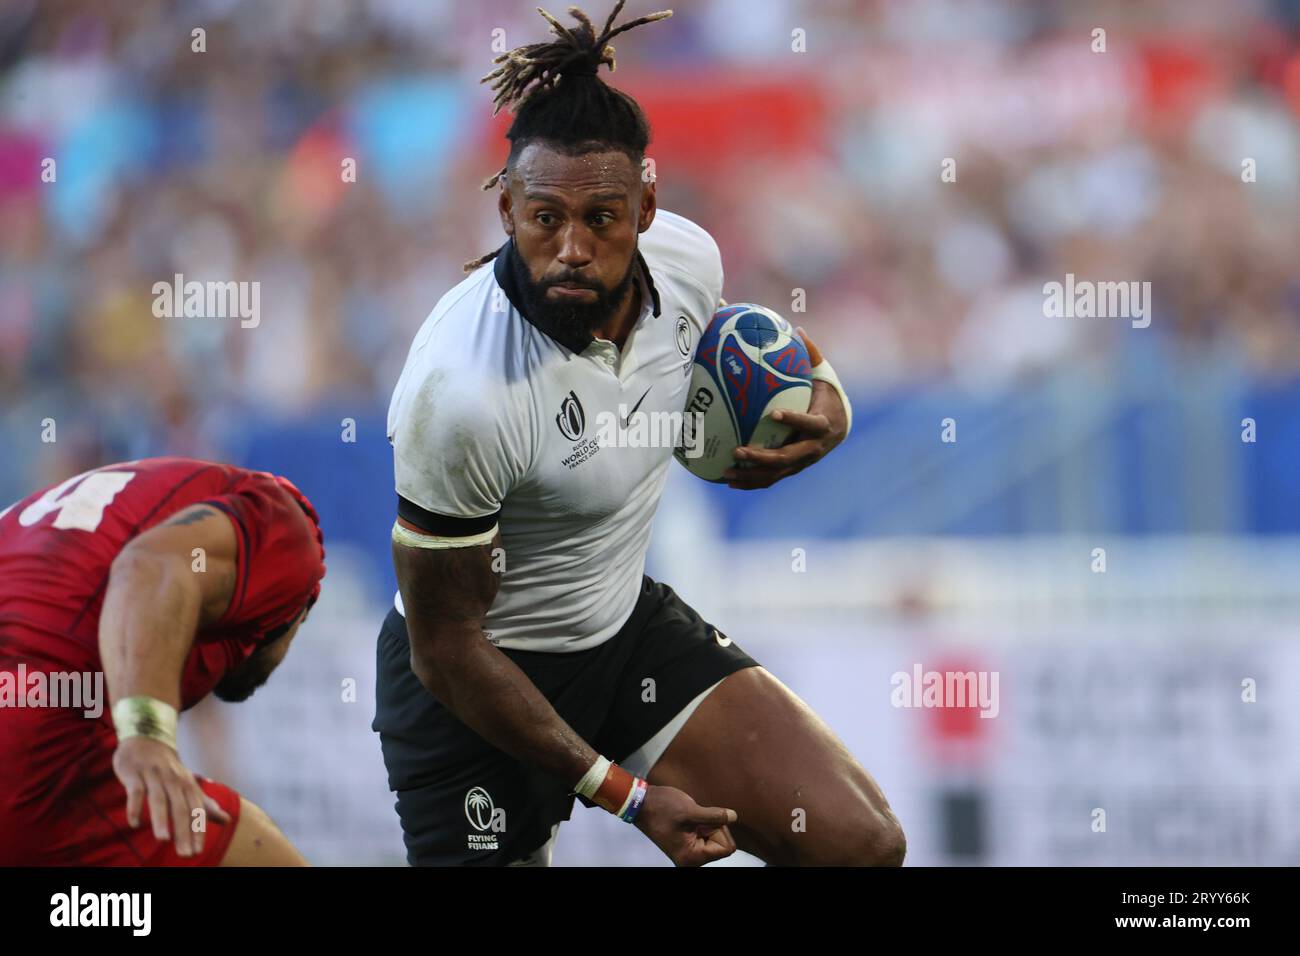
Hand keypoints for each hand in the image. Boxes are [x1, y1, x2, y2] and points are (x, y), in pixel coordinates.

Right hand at [112, 736, 231, 856]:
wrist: (147, 739)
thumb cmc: (169, 770)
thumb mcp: (188, 785)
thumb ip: (204, 804)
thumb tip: (227, 820)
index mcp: (187, 785)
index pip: (196, 811)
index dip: (197, 830)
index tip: (197, 851)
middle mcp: (173, 781)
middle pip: (180, 808)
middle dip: (183, 831)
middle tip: (185, 854)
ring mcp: (154, 776)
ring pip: (159, 800)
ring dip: (161, 819)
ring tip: (164, 840)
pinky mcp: (135, 774)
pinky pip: (136, 792)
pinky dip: (135, 807)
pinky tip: (135, 824)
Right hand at [633, 784, 738, 865]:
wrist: (641, 803)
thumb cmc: (662, 808)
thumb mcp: (690, 810)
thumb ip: (715, 816)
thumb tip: (734, 817)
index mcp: (692, 857)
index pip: (727, 848)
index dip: (719, 830)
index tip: (701, 821)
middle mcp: (691, 860)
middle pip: (722, 845)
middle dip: (713, 827)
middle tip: (692, 819)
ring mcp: (689, 853)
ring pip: (715, 839)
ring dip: (706, 824)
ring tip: (688, 819)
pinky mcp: (687, 845)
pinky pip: (706, 836)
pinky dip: (702, 825)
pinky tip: (687, 820)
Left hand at [723, 328, 847, 489]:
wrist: (840, 425)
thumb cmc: (825, 394)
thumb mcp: (822, 375)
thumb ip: (811, 355)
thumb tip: (797, 328)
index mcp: (823, 423)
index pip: (809, 424)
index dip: (793, 420)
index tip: (773, 414)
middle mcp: (814, 448)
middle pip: (789, 457)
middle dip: (763, 457)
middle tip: (739, 450)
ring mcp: (803, 462)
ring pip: (777, 473)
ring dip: (752, 475)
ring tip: (727, 472)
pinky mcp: (793, 470)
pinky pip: (771, 478)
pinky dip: (751, 482)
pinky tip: (728, 480)